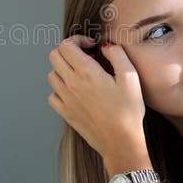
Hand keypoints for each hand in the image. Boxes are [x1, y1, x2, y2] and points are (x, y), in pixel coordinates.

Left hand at [47, 35, 145, 157]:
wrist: (121, 141)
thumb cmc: (128, 111)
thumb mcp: (130, 77)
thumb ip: (117, 54)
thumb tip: (105, 45)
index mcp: (86, 72)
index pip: (66, 45)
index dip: (78, 40)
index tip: (91, 46)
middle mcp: (71, 84)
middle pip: (54, 56)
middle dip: (68, 51)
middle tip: (85, 57)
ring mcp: (66, 99)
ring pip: (52, 74)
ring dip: (63, 69)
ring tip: (80, 74)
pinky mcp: (65, 113)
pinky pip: (52, 95)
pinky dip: (60, 89)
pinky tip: (75, 92)